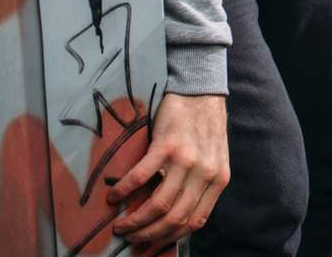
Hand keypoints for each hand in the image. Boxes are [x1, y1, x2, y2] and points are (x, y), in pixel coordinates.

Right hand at [109, 92, 229, 250]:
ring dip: (135, 220)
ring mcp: (187, 159)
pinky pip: (141, 176)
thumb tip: (175, 217)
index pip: (194, 222)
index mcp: (219, 180)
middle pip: (174, 218)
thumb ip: (201, 185)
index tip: (151, 245)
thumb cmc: (204, 127)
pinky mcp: (167, 145)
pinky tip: (113, 196)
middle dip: (148, 235)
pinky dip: (124, 191)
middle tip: (129, 237)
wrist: (201, 90)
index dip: (170, 238)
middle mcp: (206, 173)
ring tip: (119, 224)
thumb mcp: (213, 159)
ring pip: (158, 204)